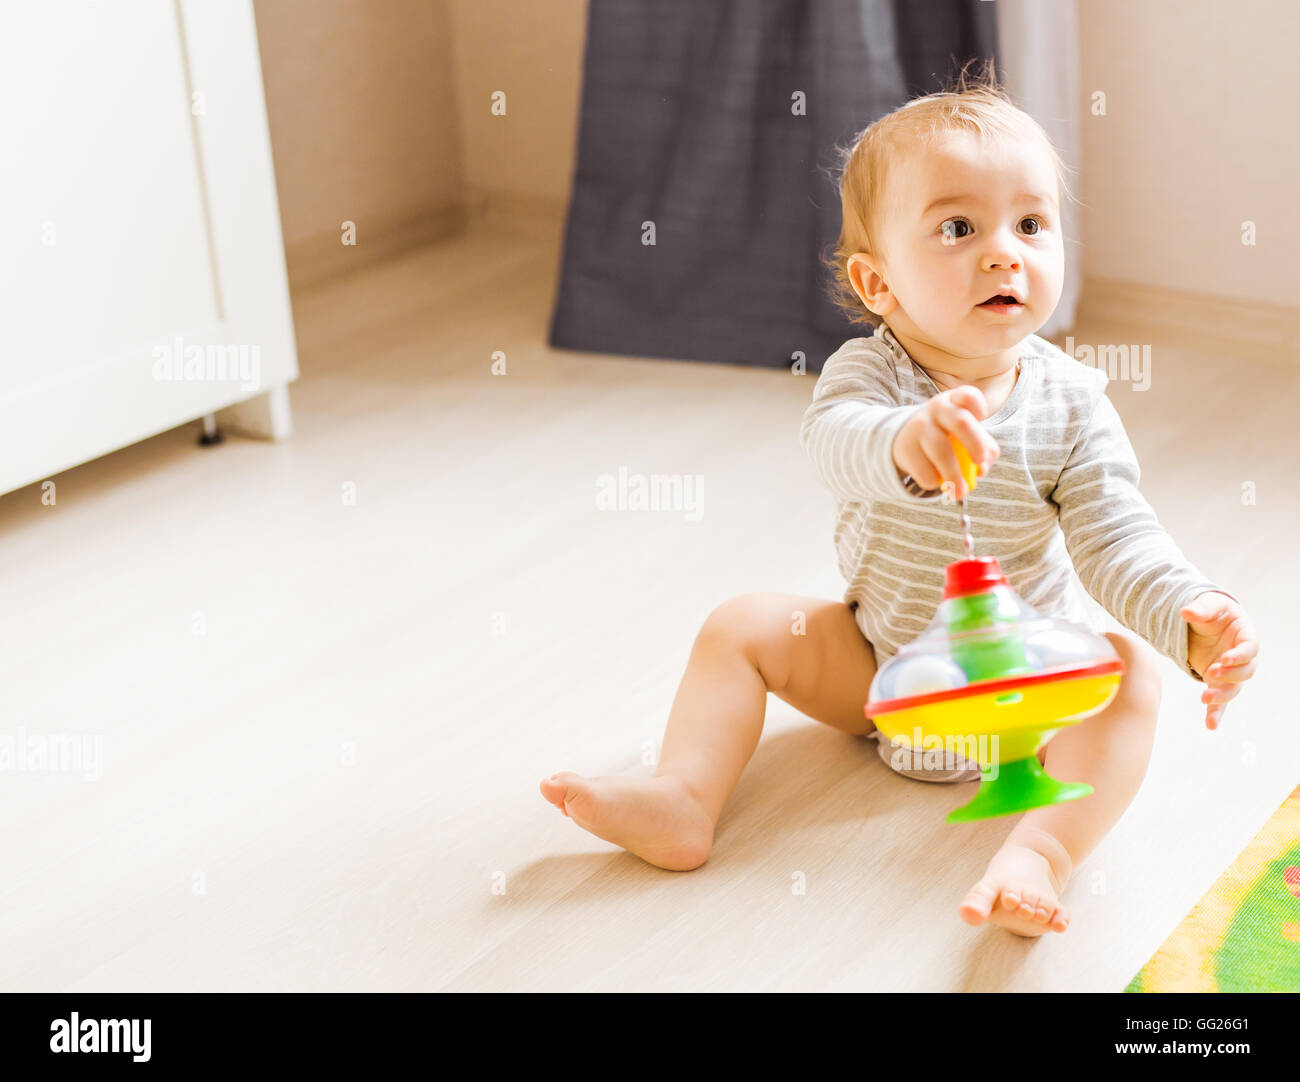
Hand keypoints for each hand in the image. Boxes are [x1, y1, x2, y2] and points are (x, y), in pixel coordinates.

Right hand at [892, 387, 1000, 500]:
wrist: (905, 438)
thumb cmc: (945, 434)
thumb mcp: (964, 433)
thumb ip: (982, 446)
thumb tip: (983, 467)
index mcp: (956, 401)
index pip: (968, 396)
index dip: (978, 406)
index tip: (981, 417)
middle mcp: (938, 410)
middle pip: (961, 423)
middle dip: (975, 445)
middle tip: (980, 464)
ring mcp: (919, 427)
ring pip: (941, 452)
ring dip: (954, 476)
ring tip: (961, 492)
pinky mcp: (906, 448)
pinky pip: (925, 470)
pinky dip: (935, 482)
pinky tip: (938, 482)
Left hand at [1179, 591, 1258, 729]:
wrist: (1203, 622)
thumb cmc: (1211, 610)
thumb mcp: (1207, 604)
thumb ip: (1200, 608)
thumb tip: (1186, 611)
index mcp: (1245, 635)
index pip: (1250, 648)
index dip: (1240, 655)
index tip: (1224, 659)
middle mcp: (1241, 656)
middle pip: (1246, 671)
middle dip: (1230, 675)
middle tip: (1212, 672)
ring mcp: (1230, 671)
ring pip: (1233, 688)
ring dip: (1222, 695)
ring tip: (1204, 698)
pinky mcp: (1217, 681)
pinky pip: (1220, 701)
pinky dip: (1216, 712)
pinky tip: (1210, 725)